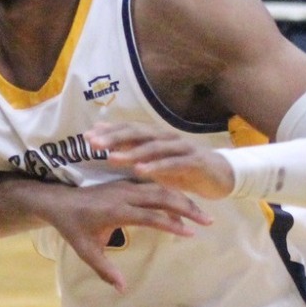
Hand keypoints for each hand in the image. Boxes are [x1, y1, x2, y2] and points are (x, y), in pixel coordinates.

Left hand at [25, 173, 211, 290]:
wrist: (58, 202)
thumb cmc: (73, 228)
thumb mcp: (86, 251)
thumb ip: (105, 270)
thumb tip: (122, 289)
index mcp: (115, 211)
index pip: (150, 216)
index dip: (171, 224)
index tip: (190, 233)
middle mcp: (124, 195)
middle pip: (162, 197)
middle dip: (186, 208)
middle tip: (207, 221)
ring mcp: (126, 186)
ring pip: (160, 188)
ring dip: (182, 199)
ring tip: (200, 214)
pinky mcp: (126, 182)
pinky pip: (153, 185)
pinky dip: (170, 193)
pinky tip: (183, 204)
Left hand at [91, 121, 235, 199]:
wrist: (220, 177)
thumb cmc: (182, 170)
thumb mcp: (154, 162)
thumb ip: (133, 152)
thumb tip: (106, 144)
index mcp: (156, 137)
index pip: (129, 129)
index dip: (108, 131)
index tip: (85, 136)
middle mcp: (166, 138)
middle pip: (137, 133)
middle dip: (114, 137)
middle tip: (93, 143)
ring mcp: (181, 148)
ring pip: (153, 147)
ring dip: (131, 152)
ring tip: (111, 158)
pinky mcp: (193, 161)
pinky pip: (172, 163)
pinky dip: (156, 167)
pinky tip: (140, 171)